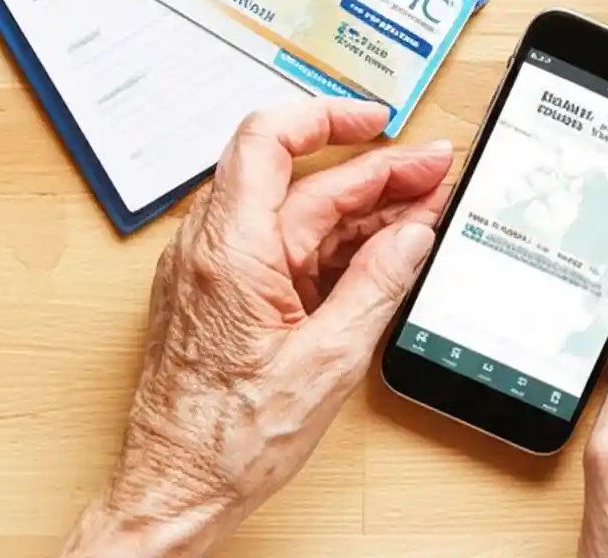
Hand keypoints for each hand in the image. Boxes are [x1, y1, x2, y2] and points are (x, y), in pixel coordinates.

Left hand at [60, 99, 452, 556]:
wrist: (175, 490)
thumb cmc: (227, 440)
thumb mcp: (327, 360)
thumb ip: (376, 284)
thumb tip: (413, 234)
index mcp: (229, 251)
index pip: (271, 140)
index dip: (329, 116)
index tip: (379, 121)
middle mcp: (213, 250)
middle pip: (300, 181)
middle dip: (373, 171)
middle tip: (432, 171)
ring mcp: (215, 272)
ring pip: (296, 214)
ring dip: (361, 208)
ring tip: (424, 207)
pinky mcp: (224, 296)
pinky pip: (284, 248)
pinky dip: (335, 243)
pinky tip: (381, 246)